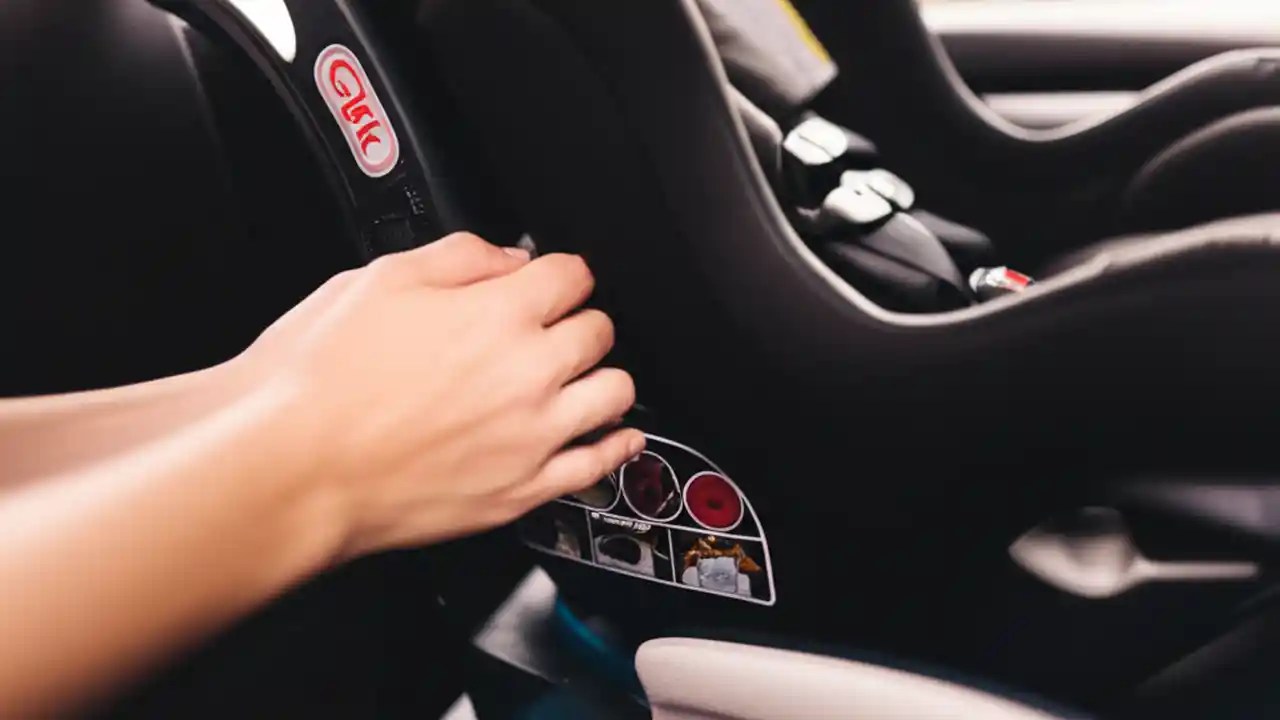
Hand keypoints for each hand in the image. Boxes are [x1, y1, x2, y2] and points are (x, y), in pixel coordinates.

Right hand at [235, 233, 641, 559]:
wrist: (294, 468)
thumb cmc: (321, 379)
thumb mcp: (381, 279)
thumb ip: (459, 257)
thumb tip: (505, 258)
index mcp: (498, 313)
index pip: (573, 275)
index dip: (561, 273)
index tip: (553, 281)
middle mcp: (528, 372)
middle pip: (599, 330)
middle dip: (579, 320)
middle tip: (555, 327)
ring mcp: (532, 435)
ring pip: (615, 393)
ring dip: (602, 376)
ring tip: (582, 377)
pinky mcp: (523, 490)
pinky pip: (599, 465)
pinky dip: (617, 445)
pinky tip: (619, 436)